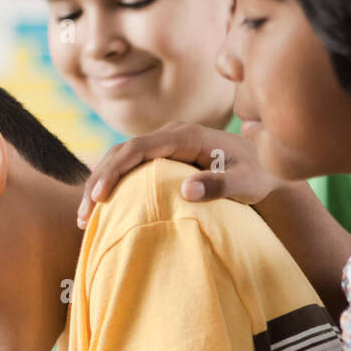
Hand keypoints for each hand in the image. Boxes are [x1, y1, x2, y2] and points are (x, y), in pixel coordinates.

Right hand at [77, 121, 283, 228]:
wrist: (267, 167)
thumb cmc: (259, 177)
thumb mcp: (246, 184)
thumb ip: (219, 185)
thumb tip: (186, 189)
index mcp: (187, 136)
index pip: (139, 147)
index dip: (115, 170)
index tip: (99, 197)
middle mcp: (174, 133)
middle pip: (123, 150)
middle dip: (99, 180)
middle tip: (83, 214)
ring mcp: (168, 143)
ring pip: (123, 157)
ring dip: (101, 184)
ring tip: (85, 216)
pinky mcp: (167, 155)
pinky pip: (133, 166)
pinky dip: (114, 184)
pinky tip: (104, 208)